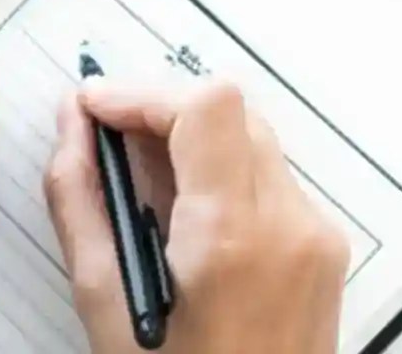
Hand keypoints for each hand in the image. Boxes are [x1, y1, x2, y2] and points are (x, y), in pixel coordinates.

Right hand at [44, 79, 350, 353]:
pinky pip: (274, 179)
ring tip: (140, 189)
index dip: (143, 94)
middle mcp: (291, 225)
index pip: (207, 106)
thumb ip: (83, 204)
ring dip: (194, 144)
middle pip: (234, 112)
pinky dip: (225, 176)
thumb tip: (74, 132)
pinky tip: (185, 218)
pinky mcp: (327, 246)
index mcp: (234, 239)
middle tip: (107, 143)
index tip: (97, 107)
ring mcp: (318, 235)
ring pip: (256, 140)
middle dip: (164, 113)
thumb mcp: (108, 306)